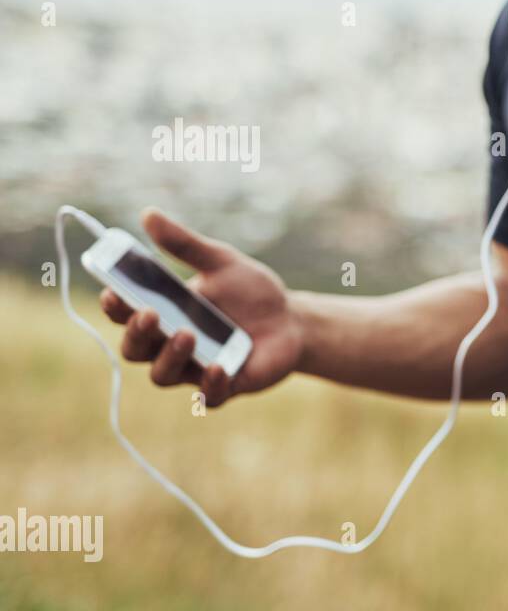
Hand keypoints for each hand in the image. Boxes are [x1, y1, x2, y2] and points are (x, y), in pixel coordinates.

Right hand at [99, 208, 301, 406]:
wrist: (292, 320)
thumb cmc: (250, 292)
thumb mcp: (221, 262)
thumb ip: (186, 245)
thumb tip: (149, 214)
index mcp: (163, 313)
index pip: (125, 314)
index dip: (114, 307)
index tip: (113, 291)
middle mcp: (171, 345)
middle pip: (135, 350)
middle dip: (137, 334)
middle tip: (151, 313)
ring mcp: (196, 368)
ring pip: (163, 376)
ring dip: (169, 357)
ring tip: (187, 334)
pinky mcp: (225, 386)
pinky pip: (208, 396)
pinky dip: (210, 384)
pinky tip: (220, 366)